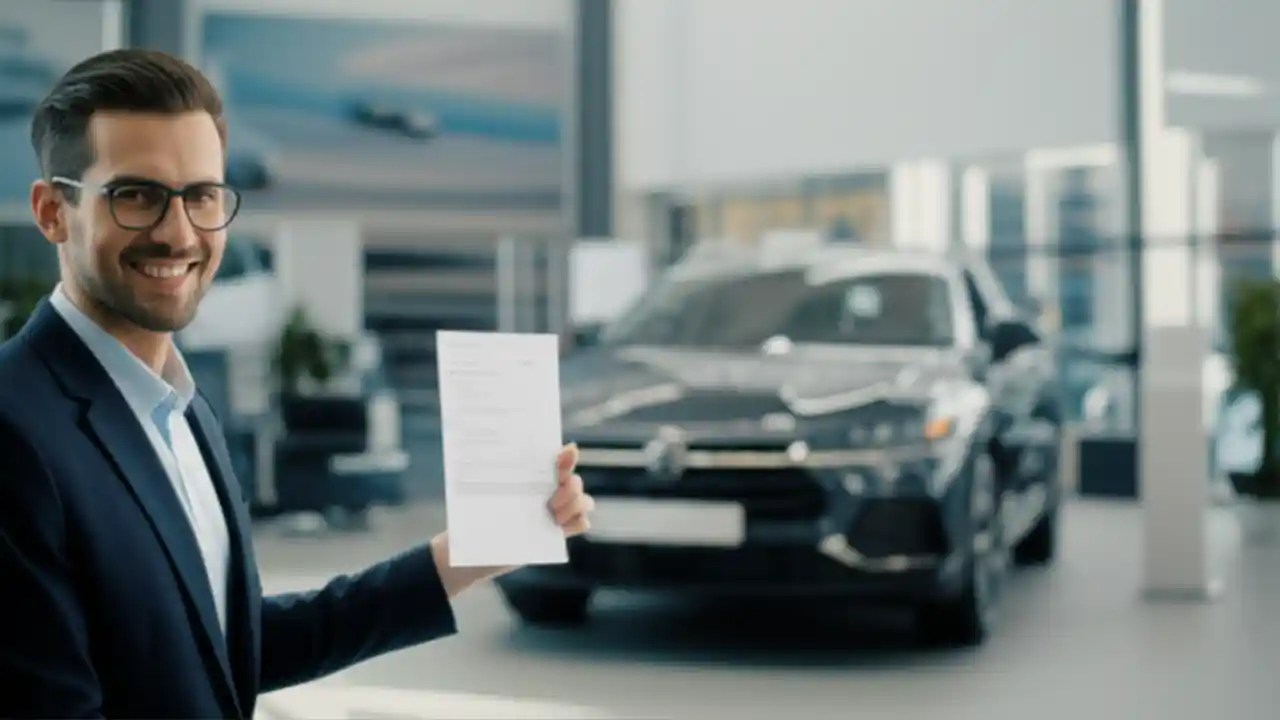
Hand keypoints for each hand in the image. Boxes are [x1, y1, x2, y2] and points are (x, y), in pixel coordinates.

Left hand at [430, 443, 595, 598]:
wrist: (473, 552)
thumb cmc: (474, 517)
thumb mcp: (483, 494)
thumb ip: (492, 477)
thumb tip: (478, 455)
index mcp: (532, 477)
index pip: (557, 461)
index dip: (566, 456)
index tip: (569, 452)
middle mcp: (547, 492)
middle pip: (575, 482)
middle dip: (571, 488)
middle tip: (551, 502)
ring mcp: (555, 513)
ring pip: (584, 501)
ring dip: (575, 506)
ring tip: (554, 517)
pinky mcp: (557, 534)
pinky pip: (582, 523)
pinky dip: (577, 522)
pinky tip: (559, 526)